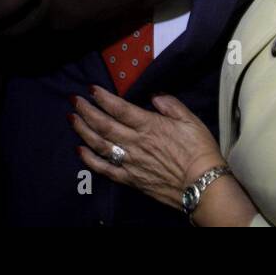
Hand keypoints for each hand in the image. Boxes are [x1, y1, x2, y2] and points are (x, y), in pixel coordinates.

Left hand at [71, 88, 222, 209]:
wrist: (202, 185)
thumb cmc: (200, 151)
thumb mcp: (190, 120)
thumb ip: (170, 105)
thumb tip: (154, 96)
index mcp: (149, 125)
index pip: (119, 108)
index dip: (103, 98)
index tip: (91, 89)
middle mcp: (135, 143)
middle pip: (104, 125)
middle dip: (86, 111)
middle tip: (74, 100)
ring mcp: (130, 162)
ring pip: (100, 144)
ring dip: (83, 130)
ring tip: (72, 119)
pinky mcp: (130, 179)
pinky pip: (105, 169)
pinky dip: (90, 160)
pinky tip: (80, 151)